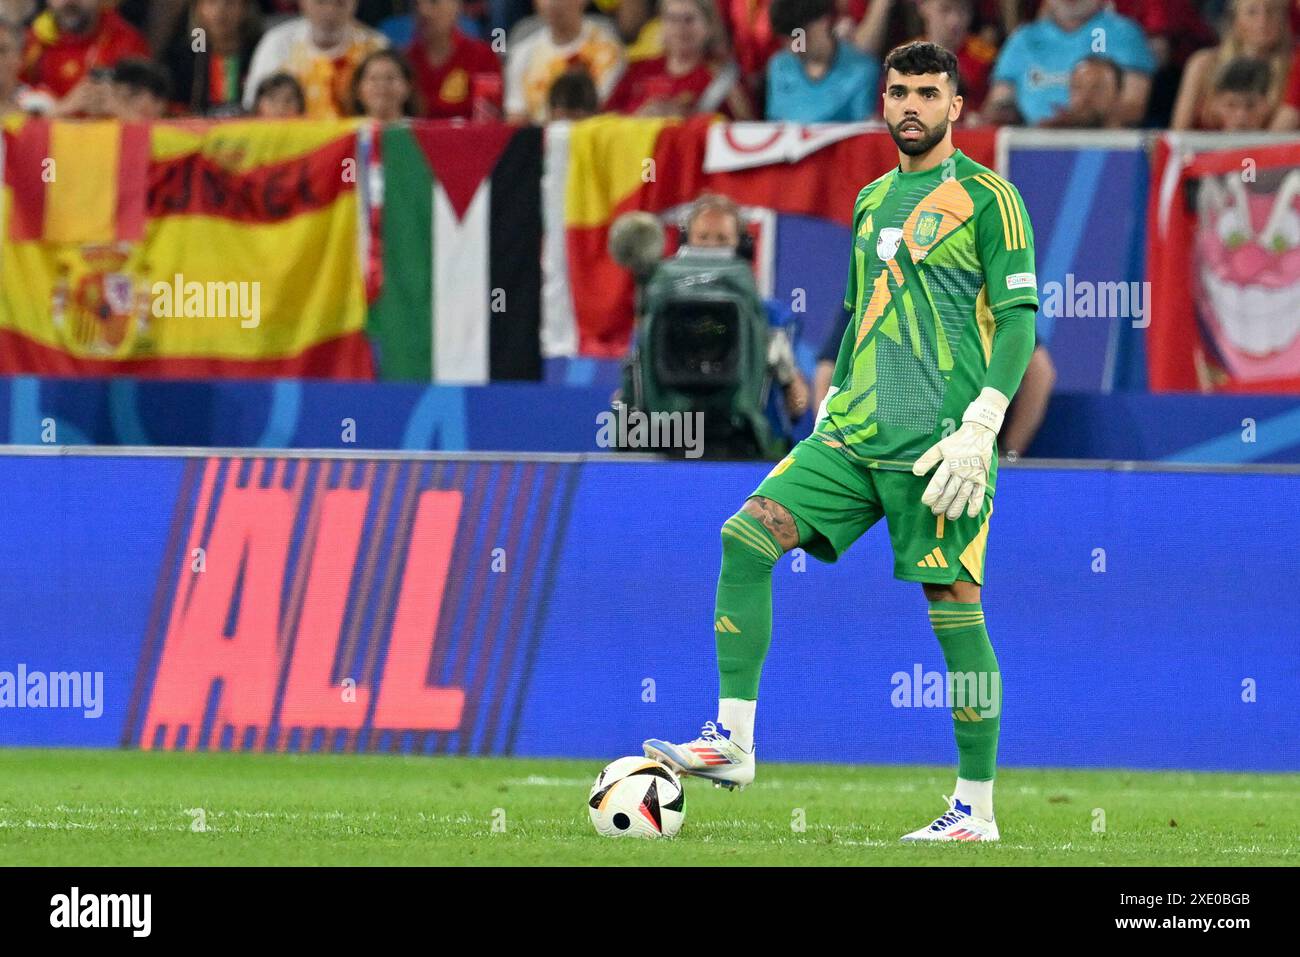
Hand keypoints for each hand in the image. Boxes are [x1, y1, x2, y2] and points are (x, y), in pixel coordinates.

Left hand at [911, 389, 1007, 519]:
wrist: (979, 433)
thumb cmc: (957, 442)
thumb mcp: (940, 447)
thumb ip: (927, 460)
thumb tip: (915, 472)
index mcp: (949, 462)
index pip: (938, 482)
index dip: (931, 494)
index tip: (926, 502)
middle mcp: (961, 470)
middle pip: (950, 492)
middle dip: (941, 504)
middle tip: (935, 511)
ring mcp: (973, 475)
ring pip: (963, 495)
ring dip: (956, 508)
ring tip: (949, 516)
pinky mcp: (982, 478)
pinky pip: (979, 493)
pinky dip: (975, 504)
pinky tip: (969, 514)